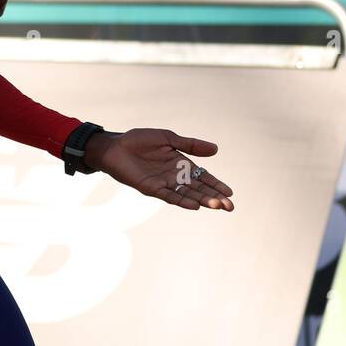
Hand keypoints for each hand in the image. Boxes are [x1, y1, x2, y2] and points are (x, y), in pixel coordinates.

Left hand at [86, 129, 234, 210]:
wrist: (116, 146)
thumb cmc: (140, 140)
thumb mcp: (169, 138)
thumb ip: (191, 145)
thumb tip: (216, 149)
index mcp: (181, 163)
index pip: (203, 176)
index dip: (216, 184)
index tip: (230, 193)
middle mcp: (175, 176)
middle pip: (199, 189)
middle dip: (214, 197)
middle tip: (230, 206)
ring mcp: (164, 184)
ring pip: (188, 194)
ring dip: (202, 200)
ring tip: (217, 206)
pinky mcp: (151, 188)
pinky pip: (170, 196)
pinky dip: (182, 201)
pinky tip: (195, 205)